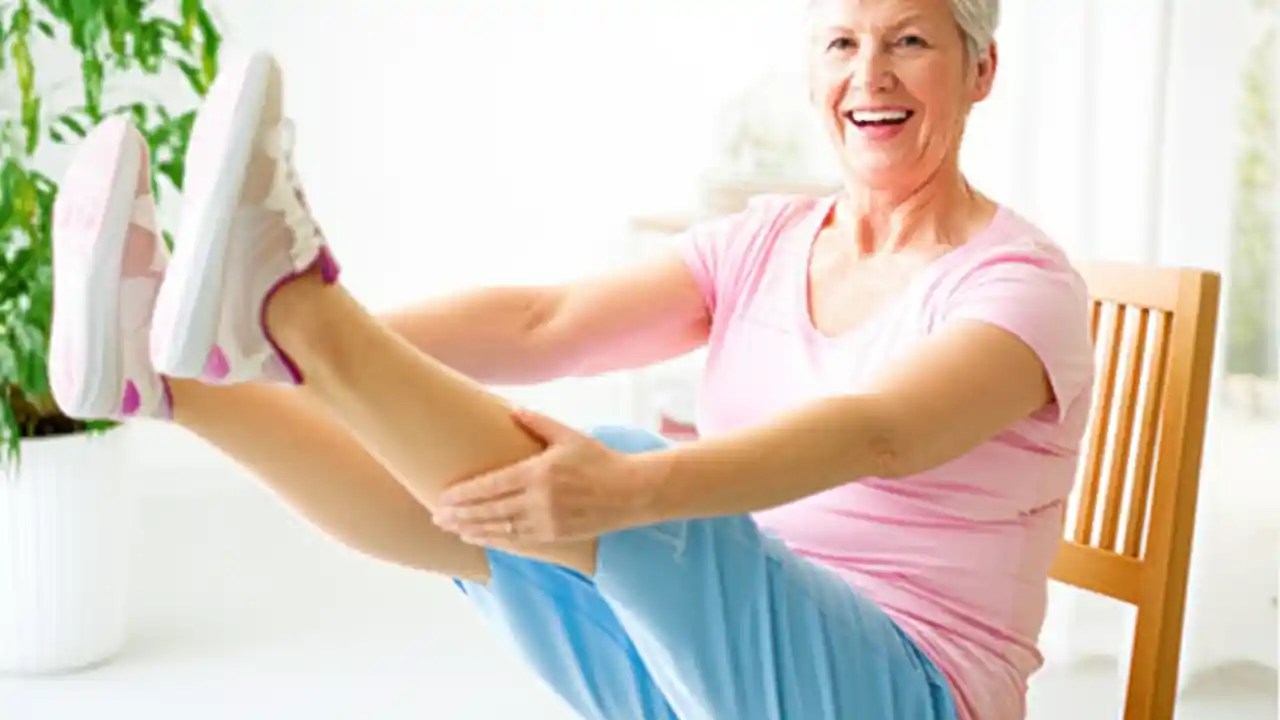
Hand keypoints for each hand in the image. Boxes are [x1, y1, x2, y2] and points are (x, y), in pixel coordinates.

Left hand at [433, 409, 657, 544]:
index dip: (463, 495)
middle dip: (460, 515)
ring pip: (500, 529)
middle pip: (489, 511)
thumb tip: (513, 409)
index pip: (490, 486)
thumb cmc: (600, 459)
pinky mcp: (555, 536)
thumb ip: (538, 422)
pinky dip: (494, 540)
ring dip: (472, 530)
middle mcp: (539, 501)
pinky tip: (478, 538)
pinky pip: (517, 542)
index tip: (441, 498)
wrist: (631, 492)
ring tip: (450, 530)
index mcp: (538, 473)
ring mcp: (546, 522)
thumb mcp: (569, 435)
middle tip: (436, 517)